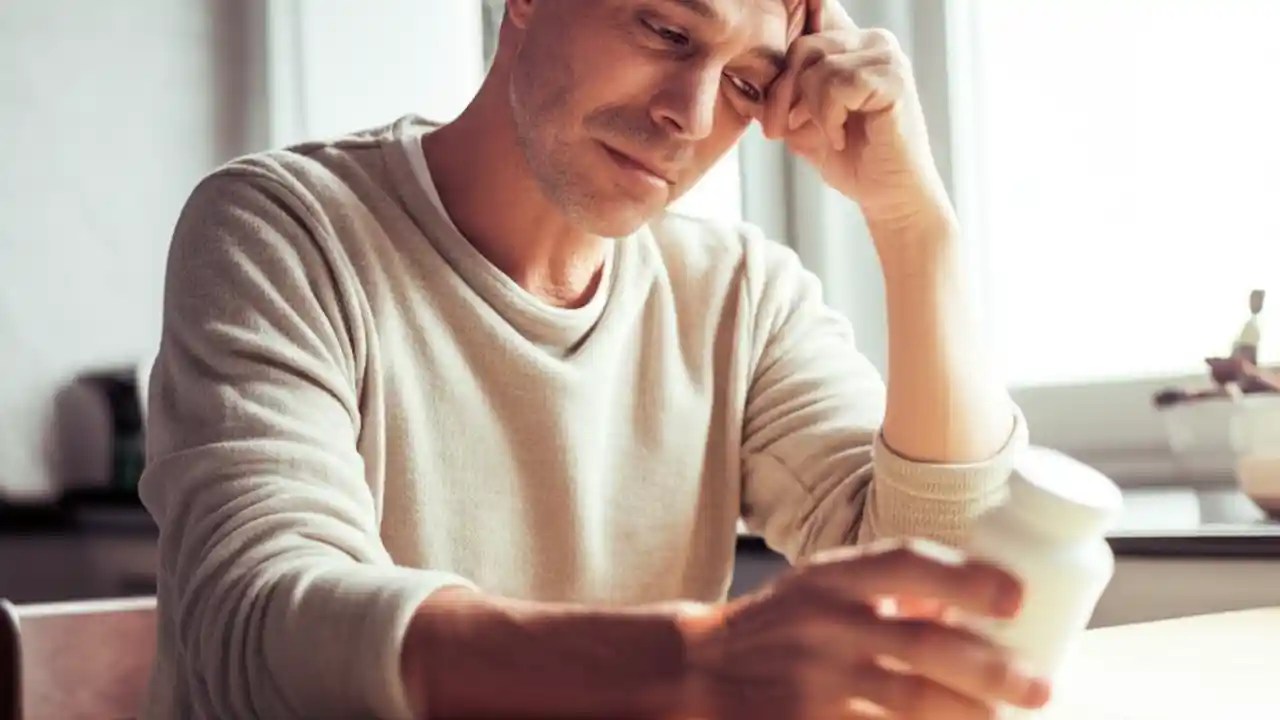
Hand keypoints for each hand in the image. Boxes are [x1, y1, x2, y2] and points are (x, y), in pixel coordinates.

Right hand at [678, 539, 1051, 719]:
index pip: (907, 563)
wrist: (696, 673)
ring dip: (965, 714)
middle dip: (990, 669)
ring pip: (910, 701)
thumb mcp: (818, 589)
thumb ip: (881, 589)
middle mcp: (825, 623)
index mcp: (832, 578)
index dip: (968, 577)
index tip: (1017, 597)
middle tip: (1037, 688)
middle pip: (924, 644)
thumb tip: (968, 593)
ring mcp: (814, 680)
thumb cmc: (773, 629)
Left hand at [763, 0, 950, 231]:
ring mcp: (887, 57)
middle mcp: (872, 40)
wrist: (886, 194)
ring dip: (808, 110)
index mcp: (851, 42)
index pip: (805, 24)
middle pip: (802, 47)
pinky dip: (829, 118)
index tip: (776, 105)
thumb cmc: (848, 158)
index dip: (782, 54)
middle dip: (782, 94)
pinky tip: (840, 138)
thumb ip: (774, 96)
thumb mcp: (798, 122)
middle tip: (781, 129)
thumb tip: (731, 81)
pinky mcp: (895, 79)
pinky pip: (837, 85)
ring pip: (818, 67)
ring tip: (825, 135)